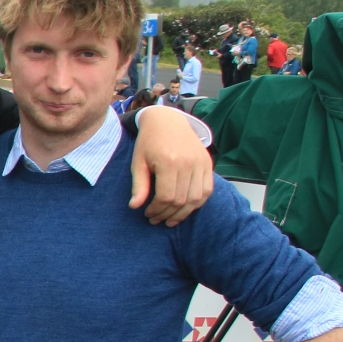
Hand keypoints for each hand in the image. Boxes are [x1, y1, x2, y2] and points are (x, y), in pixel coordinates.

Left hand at [129, 107, 214, 225]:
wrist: (168, 121)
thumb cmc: (149, 142)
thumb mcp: (138, 162)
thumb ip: (139, 185)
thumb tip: (134, 206)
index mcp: (169, 162)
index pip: (166, 196)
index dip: (156, 210)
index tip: (148, 214)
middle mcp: (188, 163)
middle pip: (181, 200)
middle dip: (167, 214)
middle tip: (156, 220)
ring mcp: (201, 163)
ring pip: (196, 198)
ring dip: (183, 213)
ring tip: (170, 220)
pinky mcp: (208, 163)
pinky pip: (207, 190)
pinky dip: (197, 203)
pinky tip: (185, 209)